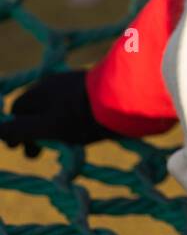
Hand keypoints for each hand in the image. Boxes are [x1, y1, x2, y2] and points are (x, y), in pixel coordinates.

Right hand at [0, 70, 116, 155]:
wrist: (123, 99)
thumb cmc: (81, 116)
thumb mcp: (45, 127)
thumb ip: (19, 130)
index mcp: (38, 91)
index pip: (17, 112)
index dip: (16, 133)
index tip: (22, 149)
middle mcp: (52, 83)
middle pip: (35, 110)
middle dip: (34, 131)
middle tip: (39, 152)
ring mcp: (72, 82)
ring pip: (53, 107)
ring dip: (51, 126)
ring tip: (62, 143)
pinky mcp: (90, 86)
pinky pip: (71, 104)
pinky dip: (69, 118)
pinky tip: (80, 129)